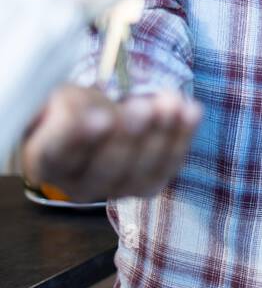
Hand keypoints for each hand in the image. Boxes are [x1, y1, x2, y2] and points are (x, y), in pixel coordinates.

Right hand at [21, 84, 202, 200]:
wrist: (98, 117)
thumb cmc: (75, 106)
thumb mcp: (66, 97)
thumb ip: (74, 108)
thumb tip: (102, 118)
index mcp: (45, 160)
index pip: (58, 152)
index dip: (80, 137)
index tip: (102, 118)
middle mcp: (76, 186)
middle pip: (106, 167)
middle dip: (129, 135)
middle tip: (143, 107)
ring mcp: (114, 190)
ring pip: (142, 171)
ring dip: (162, 133)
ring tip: (172, 103)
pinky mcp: (145, 186)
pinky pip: (167, 166)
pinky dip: (182, 136)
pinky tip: (192, 111)